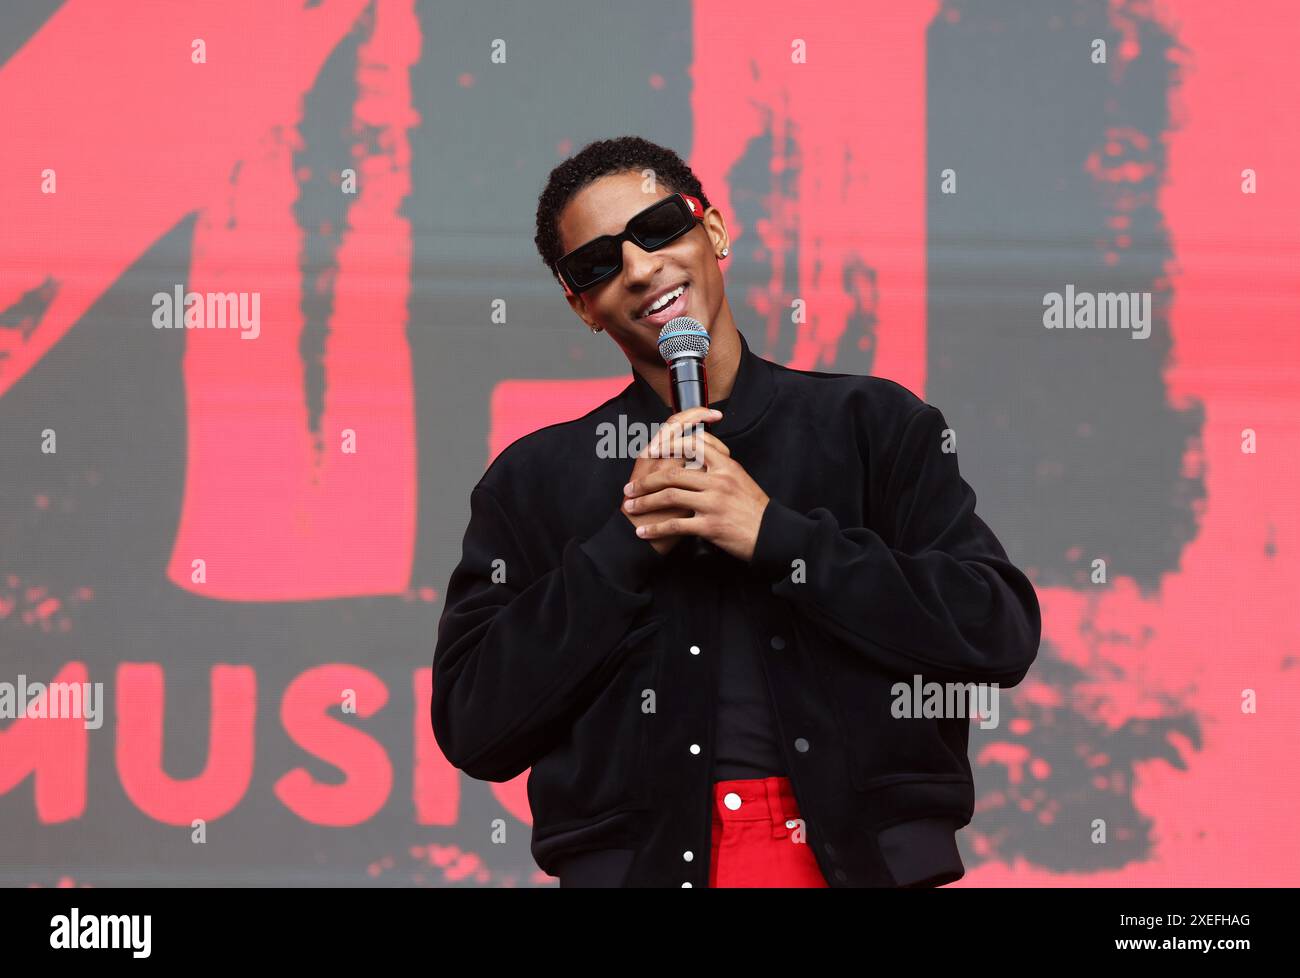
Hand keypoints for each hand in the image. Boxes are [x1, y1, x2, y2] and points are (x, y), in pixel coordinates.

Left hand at [622, 427, 770, 562]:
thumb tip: (696, 455)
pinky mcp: (710, 525)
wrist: (770, 534)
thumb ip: (718, 466)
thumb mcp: (740, 478)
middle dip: (646, 481)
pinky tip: (644, 532)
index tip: (651, 453)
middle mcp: (719, 480)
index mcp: (726, 466)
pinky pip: (675, 525)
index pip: (693, 444)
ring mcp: (714, 502)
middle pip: (673, 472)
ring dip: (645, 502)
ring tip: (631, 507)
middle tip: (630, 488)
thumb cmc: (754, 508)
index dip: (668, 446)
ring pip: (669, 495)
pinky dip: (655, 529)